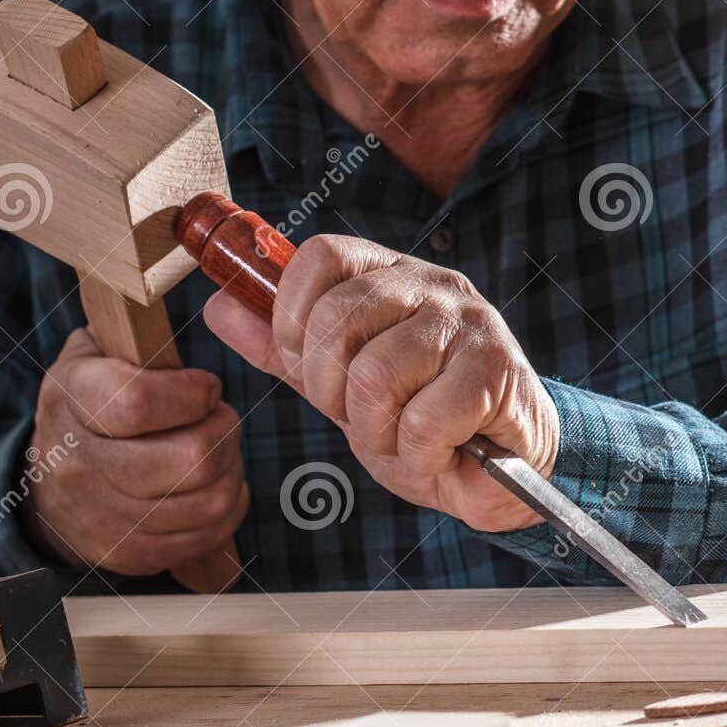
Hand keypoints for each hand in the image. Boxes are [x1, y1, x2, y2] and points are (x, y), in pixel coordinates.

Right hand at [22, 329, 247, 574]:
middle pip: (190, 460)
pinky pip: (209, 534)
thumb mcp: (90, 356)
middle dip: (224, 432)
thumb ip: (129, 331)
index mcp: (70, 400)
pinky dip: (229, 505)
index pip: (136, 402)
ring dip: (232, 468)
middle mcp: (81, 467)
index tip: (204, 386)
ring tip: (218, 448)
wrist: (50, 492)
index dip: (190, 394)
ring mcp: (105, 520)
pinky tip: (214, 483)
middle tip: (218, 418)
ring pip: (210, 500)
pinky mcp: (131, 556)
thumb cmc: (87, 407)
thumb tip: (171, 290)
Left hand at [203, 235, 559, 531]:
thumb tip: (218, 306)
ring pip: (376, 374)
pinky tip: (438, 453)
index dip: (292, 315)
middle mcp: (431, 285)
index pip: (321, 254)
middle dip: (331, 390)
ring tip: (403, 439)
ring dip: (377, 430)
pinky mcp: (497, 369)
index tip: (306, 367)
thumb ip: (286, 350)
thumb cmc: (427, 422)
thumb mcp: (341, 387)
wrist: (508, 471)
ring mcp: (468, 323)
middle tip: (362, 419)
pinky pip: (424, 419)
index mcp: (390, 275)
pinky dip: (417, 454)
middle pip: (339, 317)